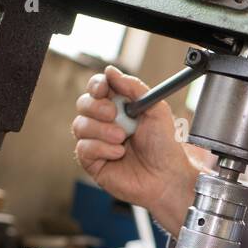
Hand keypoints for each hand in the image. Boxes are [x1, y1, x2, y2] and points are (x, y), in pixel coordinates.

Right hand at [71, 65, 200, 233]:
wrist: (167, 176)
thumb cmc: (165, 146)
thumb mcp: (156, 109)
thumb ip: (134, 87)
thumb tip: (110, 71)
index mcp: (120, 108)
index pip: (97, 89)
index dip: (96, 86)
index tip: (103, 89)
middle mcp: (105, 123)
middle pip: (83, 104)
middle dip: (96, 107)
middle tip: (114, 115)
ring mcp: (97, 143)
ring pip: (80, 126)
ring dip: (102, 130)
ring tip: (122, 138)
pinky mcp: (93, 162)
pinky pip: (83, 148)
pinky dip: (101, 148)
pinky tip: (118, 154)